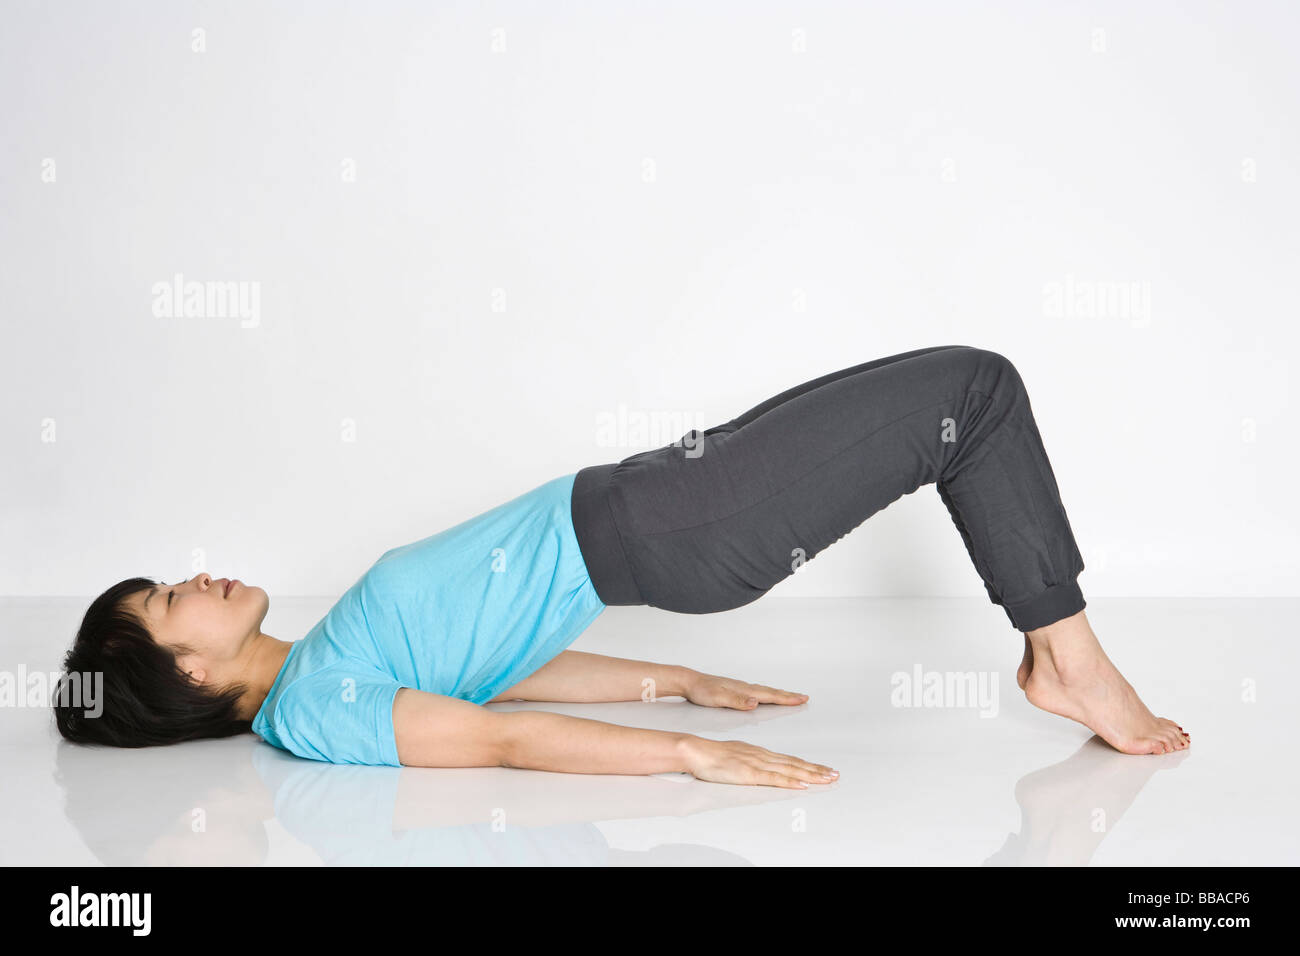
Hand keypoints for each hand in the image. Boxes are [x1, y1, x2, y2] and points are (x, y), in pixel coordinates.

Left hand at [681, 670, 808, 709]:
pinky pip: (757, 692)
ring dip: (779, 694)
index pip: (769, 695)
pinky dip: (767, 694)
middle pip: (771, 692)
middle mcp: (745, 688)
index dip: (787, 699)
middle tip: (804, 697)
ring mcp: (740, 688)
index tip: (802, 699)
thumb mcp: (718, 698)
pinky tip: (765, 697)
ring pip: (765, 691)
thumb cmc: (702, 691)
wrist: (689, 682)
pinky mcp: (735, 690)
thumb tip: (755, 702)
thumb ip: (737, 701)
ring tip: (790, 697)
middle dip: (788, 696)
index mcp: (744, 690)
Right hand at [681, 736, 837, 788]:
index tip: (824, 770)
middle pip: (795, 764)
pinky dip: (790, 782)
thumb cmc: (712, 755)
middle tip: (835, 774)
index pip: (790, 760)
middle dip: (817, 770)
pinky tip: (802, 785)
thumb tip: (762, 767)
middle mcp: (763, 756)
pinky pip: (774, 779)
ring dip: (811, 775)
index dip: (809, 766)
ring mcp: (757, 764)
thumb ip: (751, 761)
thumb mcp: (737, 755)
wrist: (697, 750)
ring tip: (827, 779)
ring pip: (790, 771)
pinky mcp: (749, 773)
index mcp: (760, 752)